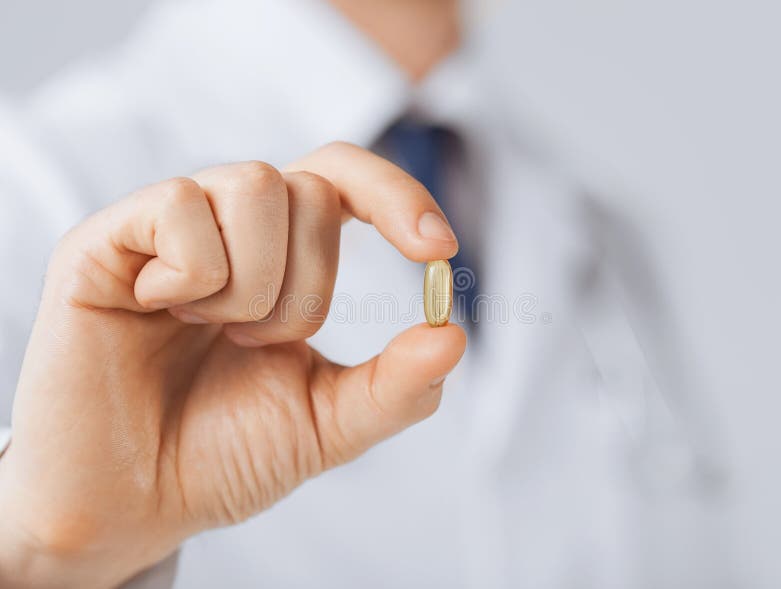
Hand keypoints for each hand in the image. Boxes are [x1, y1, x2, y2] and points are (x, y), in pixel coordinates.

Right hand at [0, 143, 465, 588]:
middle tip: (252, 344)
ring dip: (253, 288)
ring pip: (256, 187)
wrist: (133, 502)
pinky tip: (157, 312)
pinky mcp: (109, 237)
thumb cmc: (222, 454)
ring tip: (207, 331)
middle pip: (311, 190)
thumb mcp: (326, 423)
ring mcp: (170, 224)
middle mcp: (230, 225)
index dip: (397, 195)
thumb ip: (395, 386)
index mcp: (283, 254)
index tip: (438, 249)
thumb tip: (454, 335)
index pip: (345, 178)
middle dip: (306, 290)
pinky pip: (182, 208)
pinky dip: (191, 278)